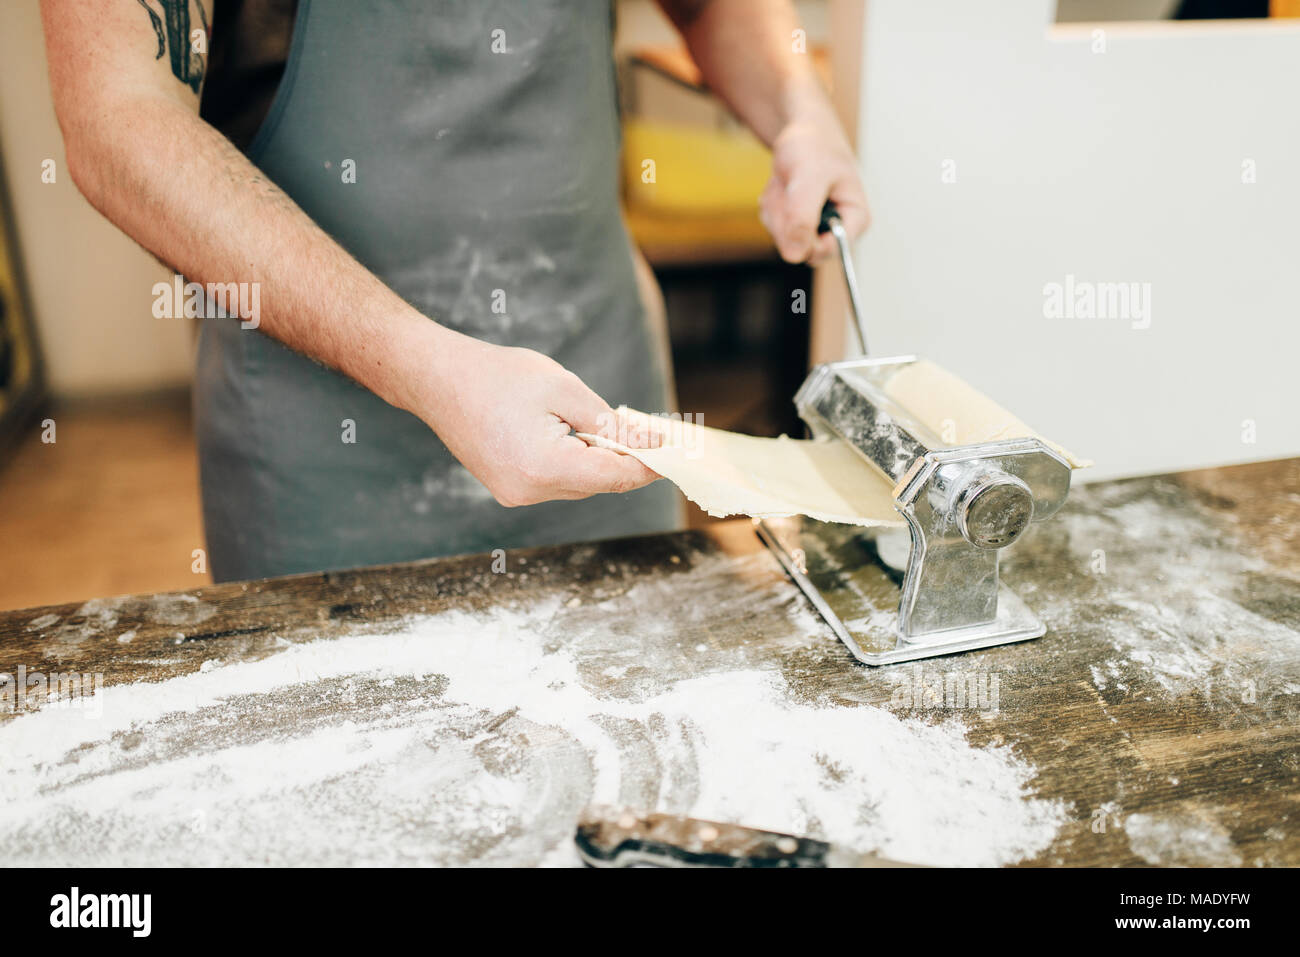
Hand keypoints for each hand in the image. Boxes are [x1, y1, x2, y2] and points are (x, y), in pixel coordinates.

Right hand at [416, 329, 661, 506]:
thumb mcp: (564, 389)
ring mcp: (515, 495)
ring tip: (598, 425)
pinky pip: (555, 480)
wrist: (436, 379)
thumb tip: (650, 445)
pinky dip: (572, 461)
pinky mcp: (508, 489)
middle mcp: (529, 491)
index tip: (674, 450)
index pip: (615, 476)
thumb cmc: (497, 375)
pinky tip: (569, 433)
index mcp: (544, 467)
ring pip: (578, 483)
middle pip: (598, 483)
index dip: (650, 464)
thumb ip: (610, 423)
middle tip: (648, 432)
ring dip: (596, 459)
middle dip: (625, 459)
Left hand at [759, 113, 869, 263]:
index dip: (804, 238)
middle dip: (786, 218)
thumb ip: (803, 215)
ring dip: (777, 209)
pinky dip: (773, 205)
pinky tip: (783, 186)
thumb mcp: (808, 176)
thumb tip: (795, 255)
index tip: (793, 210)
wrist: (802, 130)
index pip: (830, 252)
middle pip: (801, 249)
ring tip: (788, 182)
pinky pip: (776, 228)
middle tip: (790, 186)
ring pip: (785, 239)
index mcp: (856, 218)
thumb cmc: (814, 145)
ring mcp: (818, 228)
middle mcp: (839, 228)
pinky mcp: (800, 225)